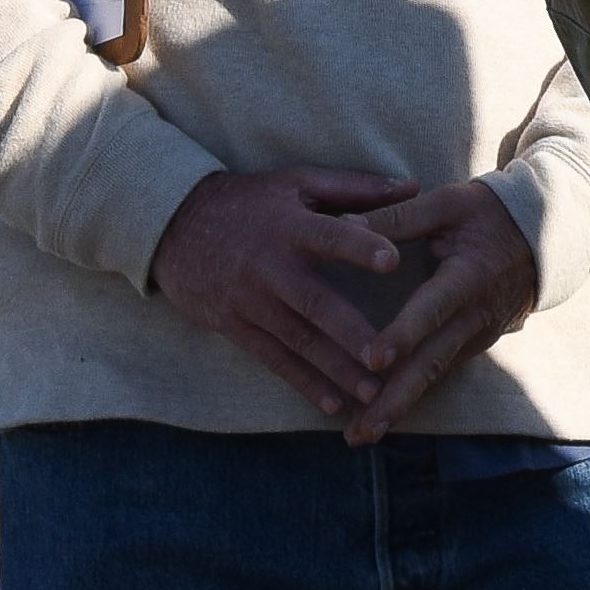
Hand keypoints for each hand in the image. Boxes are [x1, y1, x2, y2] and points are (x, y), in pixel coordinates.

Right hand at [149, 167, 426, 425]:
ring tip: (374, 392)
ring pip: (298, 341)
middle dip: (352, 333)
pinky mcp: (235, 327)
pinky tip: (333, 405)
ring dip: (336, 369)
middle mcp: (270, 268)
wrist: (172, 227)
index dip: (359, 247)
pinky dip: (304, 383)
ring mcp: (250, 302)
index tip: (393, 261)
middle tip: (389, 356)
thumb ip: (358, 188)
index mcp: (292, 228)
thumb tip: (416, 187)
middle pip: (315, 303)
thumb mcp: (298, 183)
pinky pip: (274, 359)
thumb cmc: (250, 202)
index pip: (329, 236)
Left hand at [334, 183, 542, 445]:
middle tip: (359, 429)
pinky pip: (441, 373)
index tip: (373, 360)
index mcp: (468, 277)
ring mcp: (478, 335)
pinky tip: (383, 415)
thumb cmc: (491, 214)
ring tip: (361, 434)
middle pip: (432, 362)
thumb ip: (398, 218)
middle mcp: (475, 315)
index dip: (404, 334)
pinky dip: (412, 396)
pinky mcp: (475, 344)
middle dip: (394, 398)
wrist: (546, 233)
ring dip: (398, 406)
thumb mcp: (449, 205)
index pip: (432, 309)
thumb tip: (341, 225)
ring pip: (435, 376)